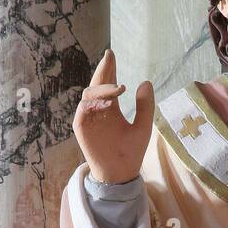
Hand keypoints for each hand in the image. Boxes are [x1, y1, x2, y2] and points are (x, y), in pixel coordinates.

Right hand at [72, 48, 154, 183]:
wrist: (120, 174)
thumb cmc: (130, 152)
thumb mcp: (143, 127)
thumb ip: (145, 106)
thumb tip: (146, 82)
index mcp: (111, 108)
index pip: (108, 83)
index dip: (109, 68)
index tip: (111, 54)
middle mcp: (98, 110)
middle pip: (97, 84)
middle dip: (103, 70)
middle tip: (109, 56)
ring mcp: (88, 118)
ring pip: (89, 95)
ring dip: (102, 89)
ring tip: (118, 88)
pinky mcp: (81, 128)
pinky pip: (83, 111)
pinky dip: (92, 104)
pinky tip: (106, 103)